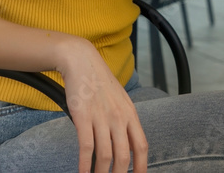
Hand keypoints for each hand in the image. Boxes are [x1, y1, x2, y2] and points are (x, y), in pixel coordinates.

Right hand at [56, 39, 146, 172]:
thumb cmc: (100, 83)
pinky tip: (83, 172)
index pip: (141, 146)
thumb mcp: (121, 101)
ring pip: (105, 155)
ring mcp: (101, 117)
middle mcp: (118, 117)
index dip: (142, 166)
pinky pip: (86, 146)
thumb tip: (129, 147)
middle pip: (123, 156)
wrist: (82, 61)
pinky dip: (85, 164)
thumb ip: (125, 123)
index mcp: (130, 114)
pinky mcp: (83, 116)